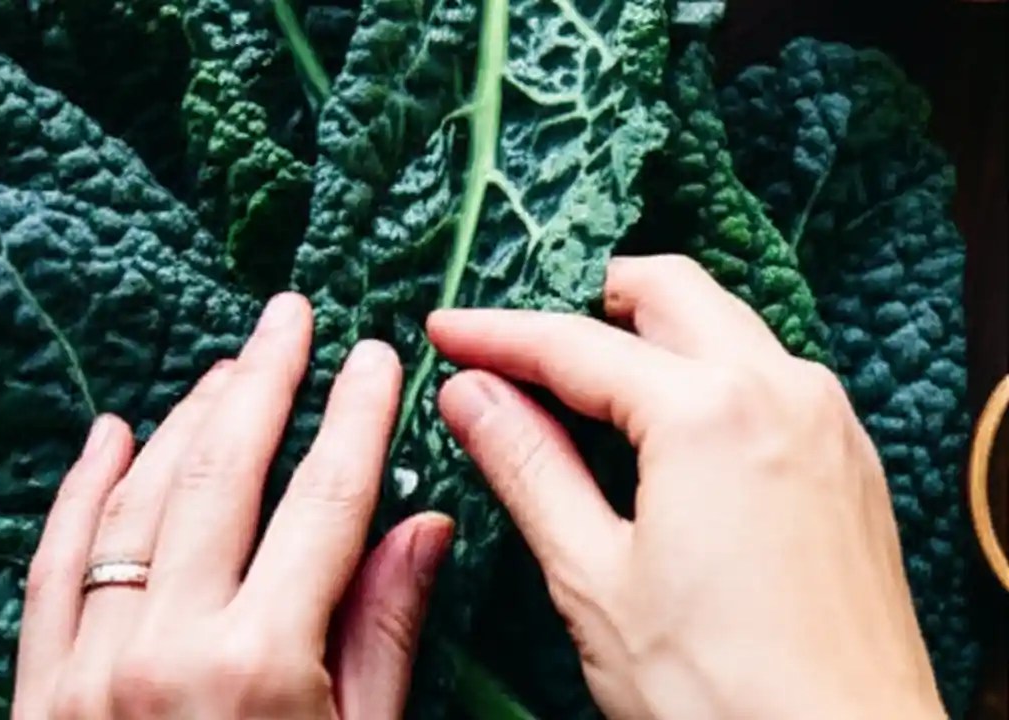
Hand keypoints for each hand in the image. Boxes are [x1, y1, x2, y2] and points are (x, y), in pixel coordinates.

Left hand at [13, 293, 452, 718]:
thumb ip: (383, 638)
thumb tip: (423, 527)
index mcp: (261, 665)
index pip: (324, 502)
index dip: (356, 419)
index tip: (373, 360)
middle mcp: (166, 650)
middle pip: (220, 476)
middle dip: (262, 383)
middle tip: (288, 318)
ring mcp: (90, 667)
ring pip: (135, 505)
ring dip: (183, 425)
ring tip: (226, 372)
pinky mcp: (41, 691)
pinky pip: (53, 566)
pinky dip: (81, 492)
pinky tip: (110, 435)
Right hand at [430, 256, 946, 719]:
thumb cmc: (722, 692)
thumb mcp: (594, 576)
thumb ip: (528, 466)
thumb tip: (469, 392)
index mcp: (710, 412)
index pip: (575, 344)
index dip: (497, 335)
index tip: (444, 331)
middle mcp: (782, 390)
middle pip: (666, 292)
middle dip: (583, 300)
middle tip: (517, 342)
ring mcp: (826, 420)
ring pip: (723, 325)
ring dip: (645, 332)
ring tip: (578, 383)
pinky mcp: (847, 459)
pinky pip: (765, 374)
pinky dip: (701, 371)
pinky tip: (661, 426)